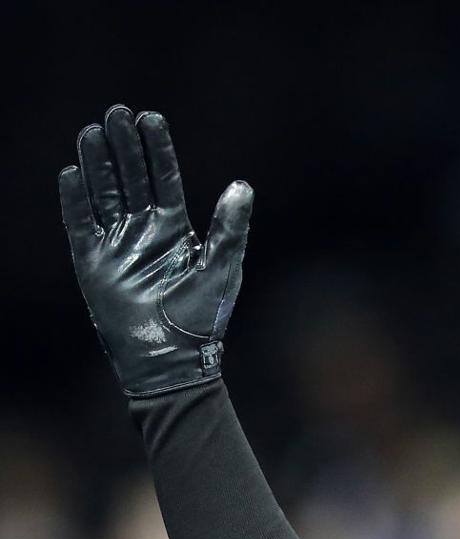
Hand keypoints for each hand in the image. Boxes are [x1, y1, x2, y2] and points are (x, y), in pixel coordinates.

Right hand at [59, 105, 252, 396]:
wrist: (171, 359)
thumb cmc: (202, 320)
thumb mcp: (223, 269)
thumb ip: (231, 228)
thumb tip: (242, 186)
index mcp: (176, 230)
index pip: (164, 179)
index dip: (157, 149)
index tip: (150, 118)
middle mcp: (145, 232)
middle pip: (129, 178)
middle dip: (123, 147)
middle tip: (116, 113)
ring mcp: (117, 246)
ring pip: (103, 193)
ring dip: (97, 163)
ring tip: (92, 131)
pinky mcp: (93, 263)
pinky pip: (80, 224)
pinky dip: (74, 199)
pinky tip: (72, 171)